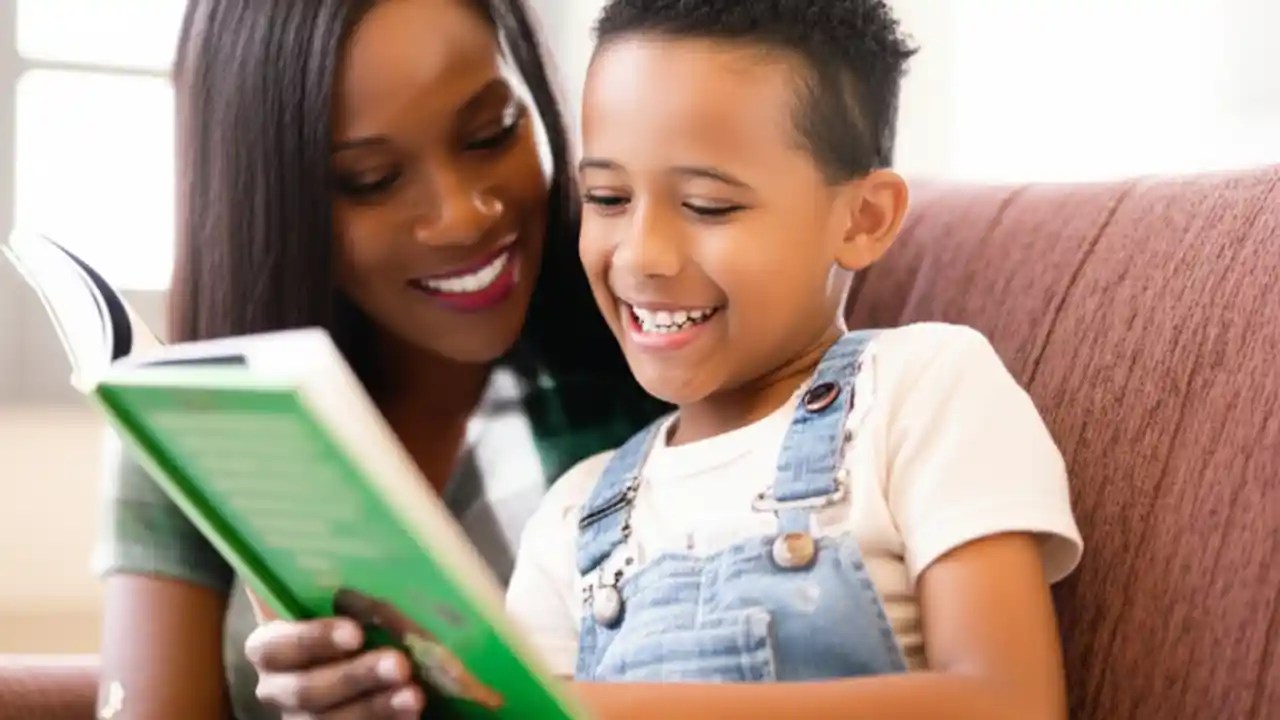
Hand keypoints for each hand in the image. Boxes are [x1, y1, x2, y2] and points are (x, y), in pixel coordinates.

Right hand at [244, 612, 425, 718]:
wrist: (370, 666)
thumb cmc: (357, 627)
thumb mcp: (353, 614)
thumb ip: (357, 610)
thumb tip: (369, 603)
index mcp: (271, 647)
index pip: (273, 645)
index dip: (312, 639)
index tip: (356, 633)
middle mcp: (277, 688)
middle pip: (304, 690)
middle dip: (355, 677)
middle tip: (399, 664)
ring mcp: (298, 718)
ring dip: (374, 707)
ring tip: (413, 695)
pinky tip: (410, 713)